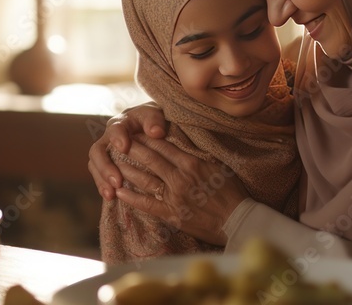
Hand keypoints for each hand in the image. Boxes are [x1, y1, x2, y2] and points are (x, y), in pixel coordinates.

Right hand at [88, 102, 167, 200]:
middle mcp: (108, 138)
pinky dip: (103, 186)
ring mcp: (106, 152)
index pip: (115, 128)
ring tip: (111, 194)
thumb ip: (155, 120)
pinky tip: (111, 197)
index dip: (117, 137)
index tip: (123, 147)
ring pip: (95, 165)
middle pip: (98, 150)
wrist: (151, 126)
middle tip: (117, 181)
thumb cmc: (154, 120)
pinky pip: (99, 176)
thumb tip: (156, 132)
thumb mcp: (156, 115)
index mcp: (121, 123)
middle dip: (105, 167)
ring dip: (102, 180)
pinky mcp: (107, 166)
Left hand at [115, 133, 249, 246]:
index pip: (164, 146)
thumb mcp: (218, 166)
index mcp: (192, 163)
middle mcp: (180, 177)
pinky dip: (132, 198)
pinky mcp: (172, 214)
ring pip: (145, 179)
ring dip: (127, 170)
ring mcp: (174, 196)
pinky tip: (120, 192)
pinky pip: (147, 204)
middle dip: (133, 149)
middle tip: (118, 142)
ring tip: (114, 163)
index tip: (135, 131)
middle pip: (150, 159)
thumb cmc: (232, 193)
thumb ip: (200, 156)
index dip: (147, 138)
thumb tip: (187, 144)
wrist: (237, 220)